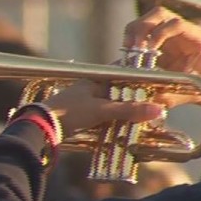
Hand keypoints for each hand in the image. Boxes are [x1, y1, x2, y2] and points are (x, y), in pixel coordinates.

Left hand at [41, 81, 165, 134]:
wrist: (41, 128)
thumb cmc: (70, 111)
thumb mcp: (102, 110)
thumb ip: (129, 110)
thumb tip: (158, 110)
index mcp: (95, 79)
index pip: (121, 71)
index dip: (138, 75)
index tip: (156, 80)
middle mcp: (90, 88)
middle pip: (118, 90)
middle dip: (134, 98)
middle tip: (154, 104)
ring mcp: (85, 103)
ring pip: (111, 105)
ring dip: (125, 112)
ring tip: (144, 117)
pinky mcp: (81, 118)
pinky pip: (103, 117)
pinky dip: (114, 121)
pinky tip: (124, 127)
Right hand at [123, 6, 200, 132]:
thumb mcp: (194, 92)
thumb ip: (174, 95)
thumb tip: (152, 98)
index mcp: (198, 38)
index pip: (176, 23)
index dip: (159, 33)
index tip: (148, 49)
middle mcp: (185, 32)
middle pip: (159, 14)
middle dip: (142, 28)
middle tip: (132, 47)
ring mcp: (173, 36)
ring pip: (149, 21)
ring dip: (135, 33)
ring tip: (129, 51)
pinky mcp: (162, 44)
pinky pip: (144, 35)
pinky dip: (134, 42)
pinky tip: (131, 56)